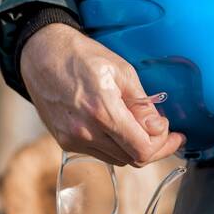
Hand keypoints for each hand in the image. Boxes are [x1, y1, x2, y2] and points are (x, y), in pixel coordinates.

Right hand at [20, 23, 184, 166]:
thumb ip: (141, 104)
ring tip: (143, 128)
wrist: (40, 54)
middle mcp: (85, 131)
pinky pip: (100, 153)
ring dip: (135, 148)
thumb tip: (157, 127)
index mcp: (102, 111)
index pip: (141, 149)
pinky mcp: (64, 141)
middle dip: (154, 147)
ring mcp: (72, 139)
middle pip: (132, 159)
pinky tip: (121, 128)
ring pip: (118, 159)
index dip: (164, 145)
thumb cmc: (81, 56)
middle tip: (165, 133)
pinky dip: (116, 146)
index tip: (174, 134)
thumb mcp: (121, 71)